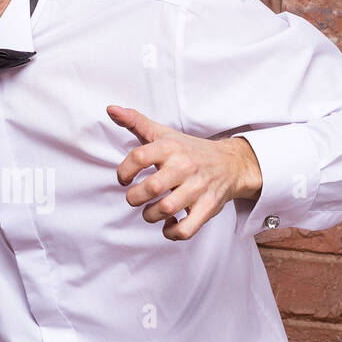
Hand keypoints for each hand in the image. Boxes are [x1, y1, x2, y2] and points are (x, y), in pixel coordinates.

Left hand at [108, 104, 262, 240]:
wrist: (230, 163)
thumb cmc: (189, 150)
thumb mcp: (164, 133)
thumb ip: (135, 122)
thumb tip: (111, 109)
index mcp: (171, 148)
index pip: (139, 157)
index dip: (124, 171)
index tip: (124, 178)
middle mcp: (184, 167)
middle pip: (151, 188)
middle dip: (134, 197)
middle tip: (135, 197)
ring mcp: (197, 188)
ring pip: (165, 209)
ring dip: (149, 215)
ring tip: (149, 210)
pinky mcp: (207, 208)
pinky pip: (185, 230)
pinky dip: (171, 232)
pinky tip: (168, 224)